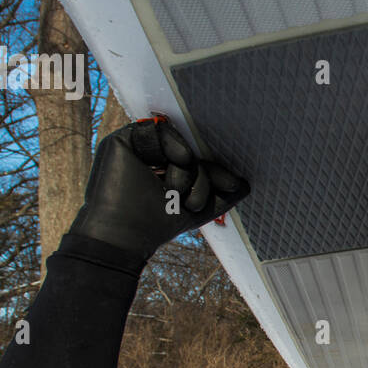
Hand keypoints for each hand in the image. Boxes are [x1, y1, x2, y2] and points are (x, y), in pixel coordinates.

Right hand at [67, 117, 249, 262]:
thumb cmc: (154, 227)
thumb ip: (220, 197)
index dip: (217, 172)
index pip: (198, 163)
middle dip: (204, 176)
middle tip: (194, 201)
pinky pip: (156, 129)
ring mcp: (136, 150)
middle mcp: (151, 159)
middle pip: (192, 153)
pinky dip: (172, 144)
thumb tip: (246, 185)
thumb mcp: (196, 210)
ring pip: (178, 142)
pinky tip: (177, 161)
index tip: (236, 185)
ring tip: (176, 192)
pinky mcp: (121, 141)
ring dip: (187, 168)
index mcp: (167, 173)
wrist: (122, 238)